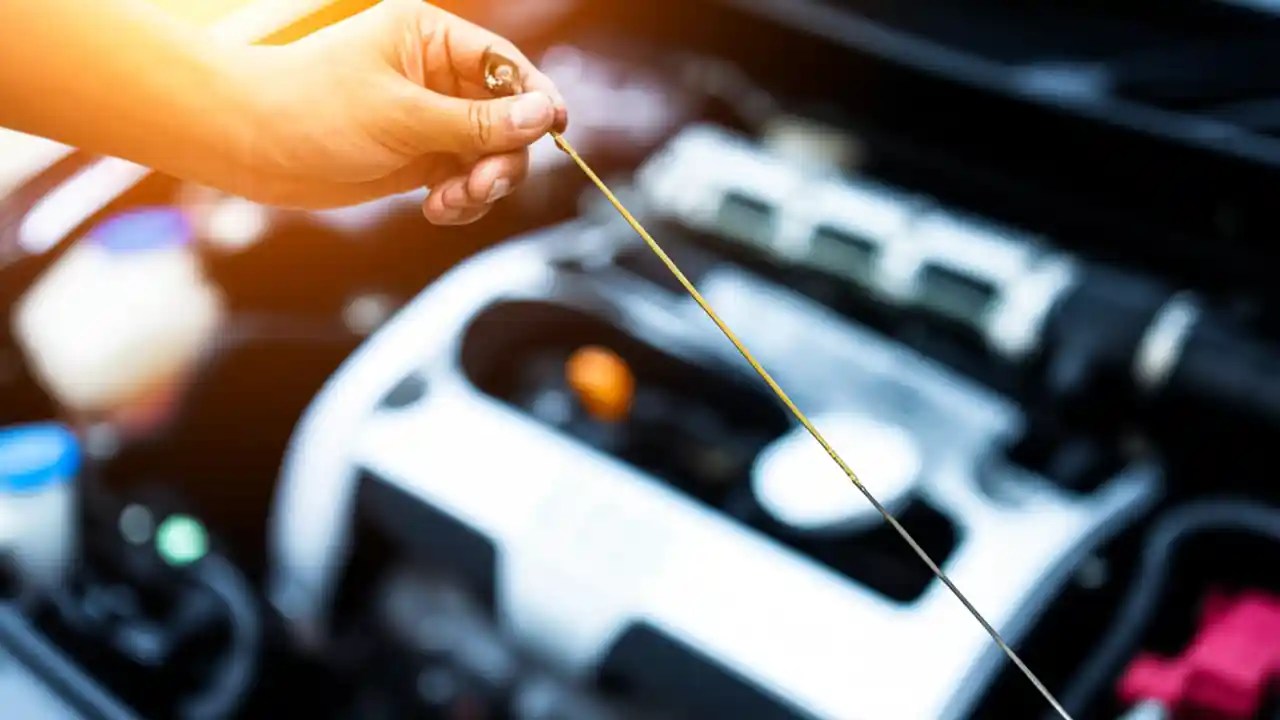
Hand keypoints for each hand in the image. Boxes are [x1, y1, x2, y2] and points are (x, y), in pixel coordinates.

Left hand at [227, 0, 567, 222]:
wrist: (248, 146)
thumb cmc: (311, 108)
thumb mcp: (402, 115)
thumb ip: (477, 122)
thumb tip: (545, 117)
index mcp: (431, 39)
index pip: (506, 65)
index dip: (536, 98)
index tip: (558, 129)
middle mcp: (436, 77)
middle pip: (507, 117)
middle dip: (503, 156)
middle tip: (484, 186)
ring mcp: (429, 121)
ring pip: (489, 155)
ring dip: (482, 186)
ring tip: (451, 205)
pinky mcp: (418, 160)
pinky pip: (465, 182)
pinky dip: (462, 202)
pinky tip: (436, 211)